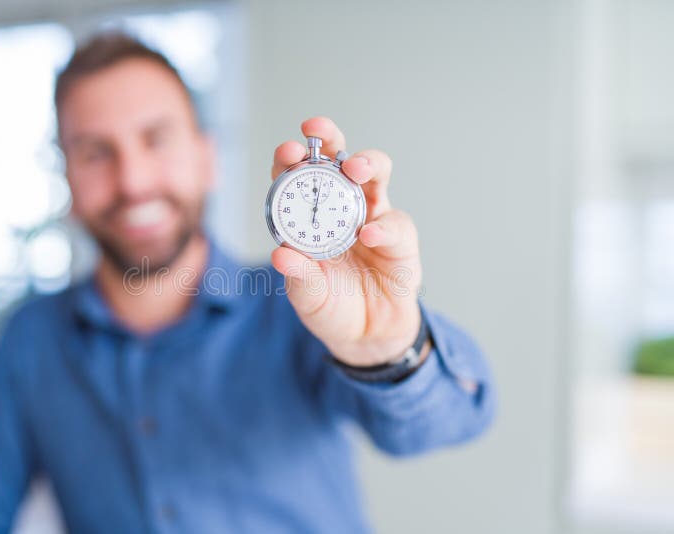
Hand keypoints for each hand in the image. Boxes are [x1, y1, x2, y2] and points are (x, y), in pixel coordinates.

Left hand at [270, 117, 426, 366]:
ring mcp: (375, 220)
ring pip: (376, 177)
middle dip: (330, 140)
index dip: (293, 158)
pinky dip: (383, 227)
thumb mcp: (307, 296)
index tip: (288, 150)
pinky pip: (396, 225)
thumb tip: (281, 253)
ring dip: (366, 164)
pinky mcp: (401, 242)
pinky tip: (369, 235)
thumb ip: (298, 275)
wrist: (367, 337)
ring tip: (354, 168)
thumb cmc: (332, 307)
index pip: (299, 177)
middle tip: (319, 133)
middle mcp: (343, 209)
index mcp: (312, 216)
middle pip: (340, 160)